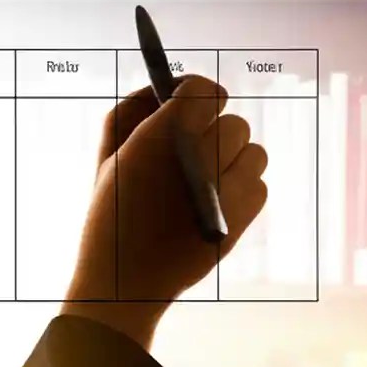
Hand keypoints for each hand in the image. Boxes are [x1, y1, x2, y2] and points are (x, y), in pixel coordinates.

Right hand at [60, 75, 267, 348]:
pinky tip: (216, 201)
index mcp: (157, 139)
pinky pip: (260, 184)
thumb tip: (169, 84)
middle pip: (234, 123)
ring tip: (209, 177)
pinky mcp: (241, 219)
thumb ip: (133, 110)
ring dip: (236, 159)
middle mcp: (195, 159)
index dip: (201, 92)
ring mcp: (223, 191)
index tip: (195, 104)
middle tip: (197, 149)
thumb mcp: (107, 157)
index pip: (204, 91)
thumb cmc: (111, 214)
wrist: (124, 282)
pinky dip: (243, 188)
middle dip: (217, 131)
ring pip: (255, 151)